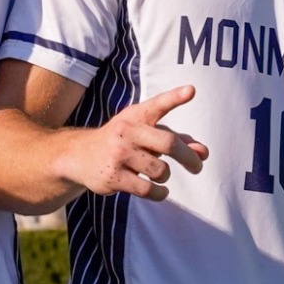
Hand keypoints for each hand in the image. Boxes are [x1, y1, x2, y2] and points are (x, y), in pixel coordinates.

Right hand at [62, 85, 208, 201]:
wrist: (79, 156)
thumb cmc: (124, 141)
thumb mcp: (145, 133)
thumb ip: (176, 140)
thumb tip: (203, 153)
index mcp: (136, 116)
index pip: (158, 105)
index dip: (175, 98)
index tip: (191, 91)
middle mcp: (127, 131)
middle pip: (169, 143)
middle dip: (189, 158)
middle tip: (197, 166)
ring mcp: (118, 154)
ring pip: (160, 171)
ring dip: (166, 176)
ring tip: (160, 175)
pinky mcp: (113, 177)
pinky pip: (148, 189)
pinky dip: (160, 193)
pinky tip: (160, 190)